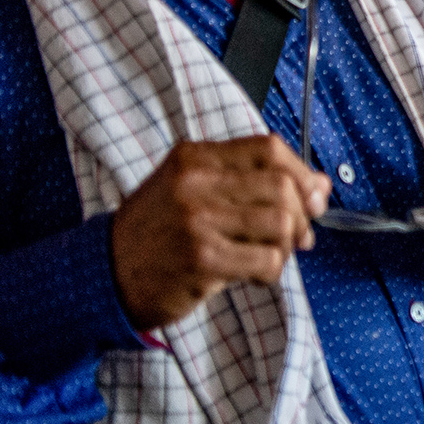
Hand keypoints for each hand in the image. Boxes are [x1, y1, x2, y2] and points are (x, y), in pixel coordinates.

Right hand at [112, 135, 330, 331]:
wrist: (104, 274)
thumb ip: (251, 180)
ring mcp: (197, 220)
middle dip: (303, 215)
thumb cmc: (156, 232)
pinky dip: (272, 271)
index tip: (313, 196)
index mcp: (195, 157)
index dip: (302, 173)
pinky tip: (254, 274)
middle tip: (299, 236)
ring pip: (280, 223)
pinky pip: (267, 260)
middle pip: (282, 186)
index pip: (269, 149)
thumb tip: (319, 185)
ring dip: (287, 246)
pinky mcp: (202, 259)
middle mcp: (194, 182)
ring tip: (270, 255)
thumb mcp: (192, 189)